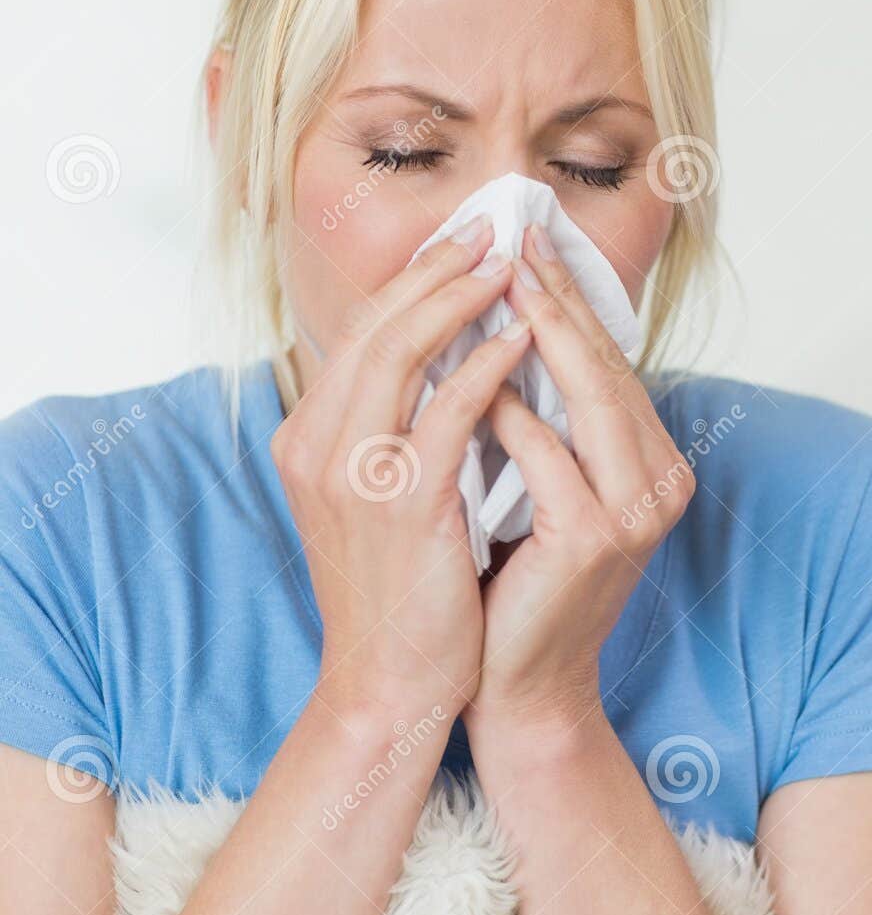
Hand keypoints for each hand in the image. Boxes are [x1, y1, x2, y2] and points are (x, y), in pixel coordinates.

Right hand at [269, 219, 532, 724]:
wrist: (388, 686)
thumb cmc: (399, 593)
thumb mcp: (375, 499)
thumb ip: (392, 431)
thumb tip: (443, 363)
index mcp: (307, 438)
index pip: (359, 333)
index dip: (412, 280)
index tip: (461, 242)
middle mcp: (316, 444)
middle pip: (375, 324)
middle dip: (437, 268)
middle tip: (492, 228)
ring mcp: (353, 471)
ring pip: (401, 350)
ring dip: (461, 296)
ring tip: (511, 264)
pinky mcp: (400, 501)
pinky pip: (446, 410)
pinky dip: (486, 365)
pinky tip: (522, 338)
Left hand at [468, 223, 695, 736]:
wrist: (516, 685)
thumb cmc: (514, 580)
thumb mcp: (538, 484)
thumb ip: (541, 415)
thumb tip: (501, 320)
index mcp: (651, 460)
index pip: (607, 360)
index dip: (567, 297)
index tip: (526, 239)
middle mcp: (660, 480)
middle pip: (605, 365)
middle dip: (556, 295)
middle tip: (514, 234)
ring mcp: (636, 511)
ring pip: (588, 397)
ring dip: (539, 334)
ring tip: (497, 280)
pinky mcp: (593, 539)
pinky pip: (546, 456)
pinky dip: (510, 414)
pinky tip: (474, 378)